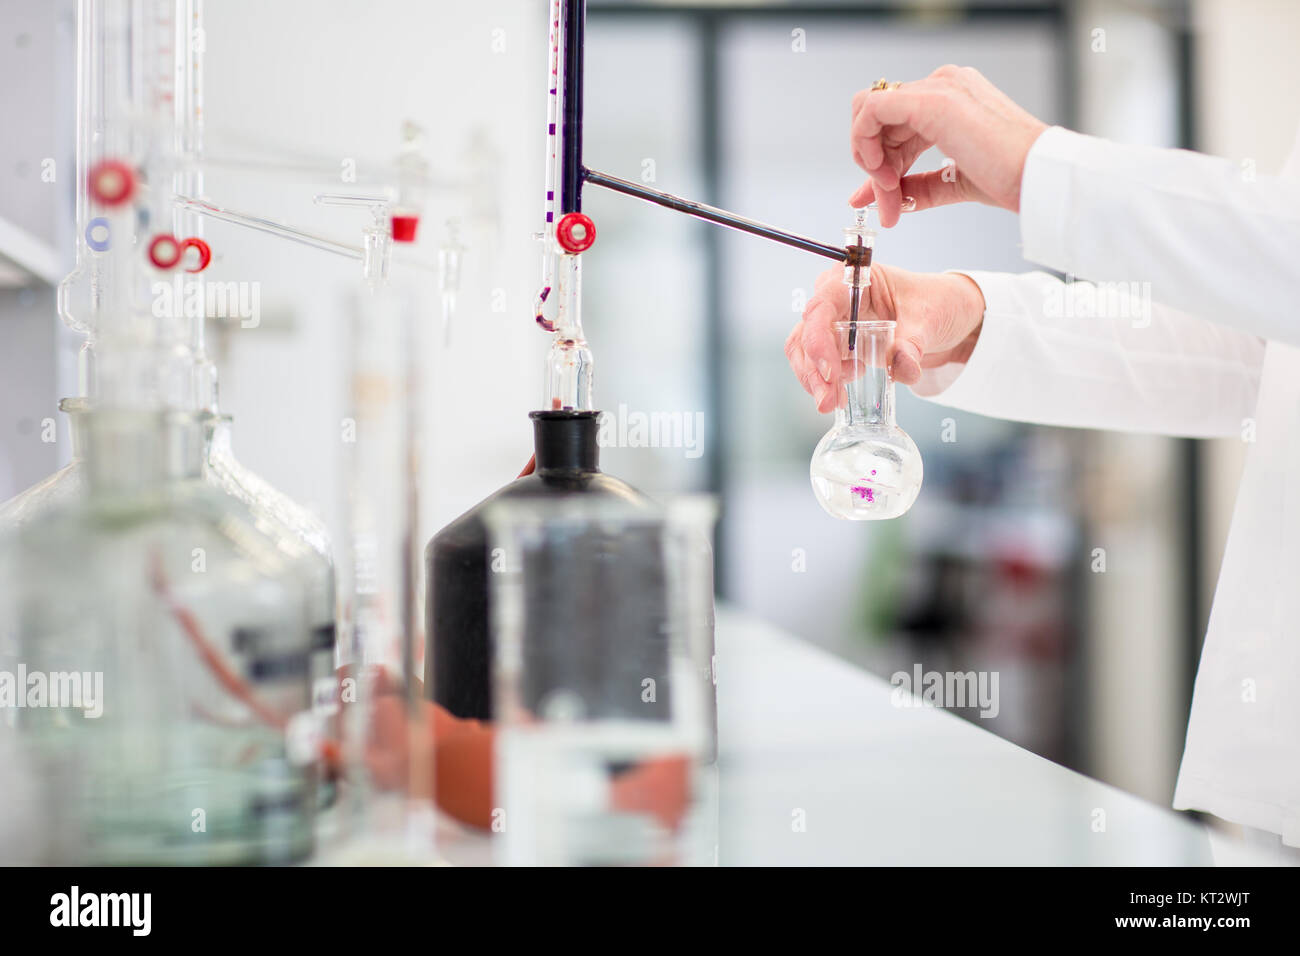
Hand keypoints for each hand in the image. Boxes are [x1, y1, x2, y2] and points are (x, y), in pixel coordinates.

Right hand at [786, 263, 985, 411]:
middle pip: (806, 333)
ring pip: (804, 352)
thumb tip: (903, 369)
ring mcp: (833, 321)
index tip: (831, 373)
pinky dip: (823, 383)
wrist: (943, 314)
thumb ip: (913, 345)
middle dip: (813, 371)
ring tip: (835, 402)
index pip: (822, 307)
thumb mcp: (929, 321)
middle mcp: (835, 298)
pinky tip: (841, 396)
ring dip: (814, 381)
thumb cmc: (934, 302)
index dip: (819, 341)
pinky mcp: (836, 343)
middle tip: (828, 401)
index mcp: (853, 280)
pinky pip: (816, 364)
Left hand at [849, 66, 1047, 225]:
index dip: (881, 166)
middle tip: (888, 205)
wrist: (1038, 176)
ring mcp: (937, 86)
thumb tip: (870, 196)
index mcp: (949, 99)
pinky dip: (866, 144)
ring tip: (890, 192)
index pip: (893, 125)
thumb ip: (913, 185)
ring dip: (869, 159)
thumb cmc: (1011, 177)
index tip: (887, 203)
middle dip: (874, 167)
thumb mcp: (951, 181)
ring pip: (869, 112)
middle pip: (878, 119)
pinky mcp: (929, 98)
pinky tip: (885, 174)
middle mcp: (942, 84)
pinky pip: (871, 110)